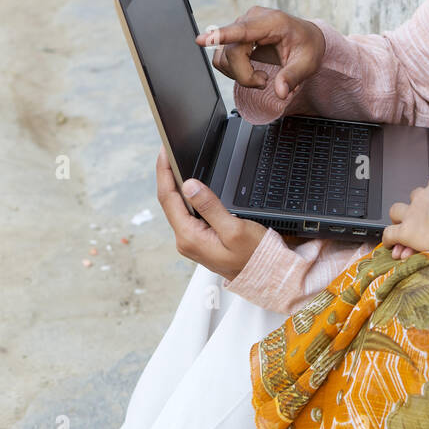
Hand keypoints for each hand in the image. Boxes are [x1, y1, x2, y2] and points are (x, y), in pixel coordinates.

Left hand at [155, 147, 267, 279]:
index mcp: (189, 237)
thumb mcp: (234, 228)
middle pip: (169, 202)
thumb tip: (189, 185)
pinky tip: (188, 187)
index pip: (168, 198)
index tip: (163, 152)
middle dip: (166, 176)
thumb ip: (210, 206)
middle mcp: (185, 240)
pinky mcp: (200, 240)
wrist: (265, 275)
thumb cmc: (254, 255)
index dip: (164, 172)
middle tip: (167, 152)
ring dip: (175, 186)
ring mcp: (192, 241)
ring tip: (173, 164)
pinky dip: (185, 197)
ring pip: (177, 208)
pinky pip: (187, 214)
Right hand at [196, 5, 325, 98]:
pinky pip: (222, 56)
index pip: (242, 30)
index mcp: (273, 22)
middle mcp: (252, 19)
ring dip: (239, 74)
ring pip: (223, 56)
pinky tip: (251, 69)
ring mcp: (241, 25)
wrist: (306, 37)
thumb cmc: (307, 46)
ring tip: (261, 76)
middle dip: (245, 75)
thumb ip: (293, 77)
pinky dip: (234, 70)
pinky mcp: (235, 34)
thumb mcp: (308, 63)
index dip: (221, 36)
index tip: (201, 39)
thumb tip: (281, 92)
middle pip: (232, 52)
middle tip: (265, 82)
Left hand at [382, 177, 428, 259]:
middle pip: (414, 196)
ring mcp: (411, 213)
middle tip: (423, 216)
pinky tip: (392, 245)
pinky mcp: (405, 231)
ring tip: (401, 226)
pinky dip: (389, 239)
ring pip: (396, 210)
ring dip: (398, 218)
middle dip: (417, 205)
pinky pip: (390, 233)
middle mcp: (422, 196)